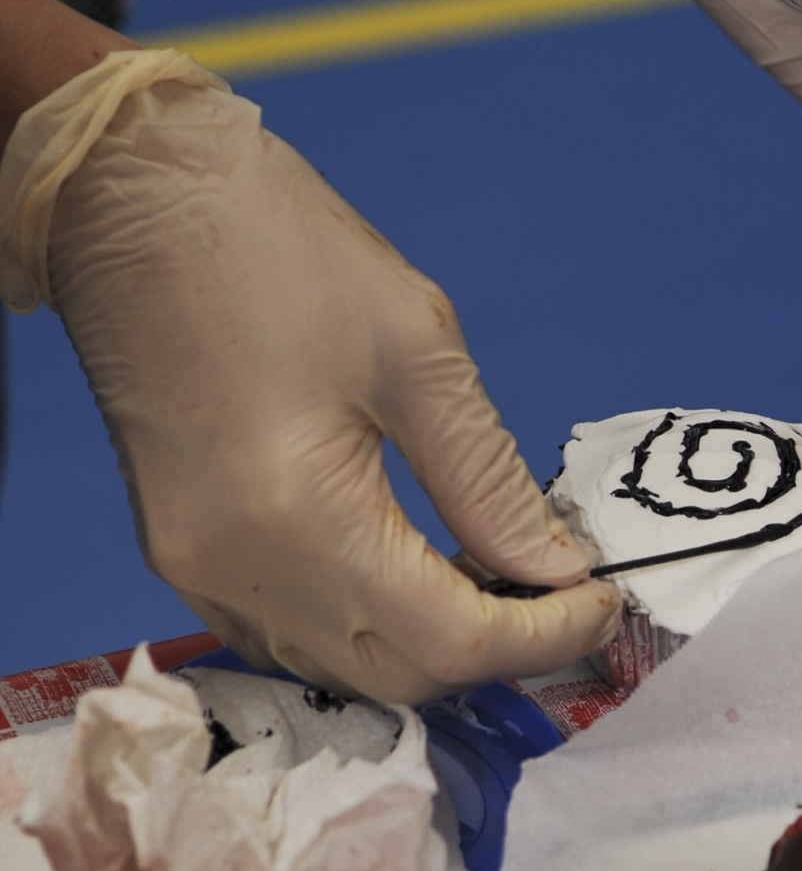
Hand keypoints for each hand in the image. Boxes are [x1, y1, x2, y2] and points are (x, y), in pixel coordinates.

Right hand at [0, 48, 619, 700]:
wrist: (126, 193)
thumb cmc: (270, 243)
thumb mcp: (416, 347)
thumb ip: (489, 479)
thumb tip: (555, 565)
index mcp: (298, 515)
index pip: (451, 639)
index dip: (544, 637)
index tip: (606, 599)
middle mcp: (237, 570)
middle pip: (401, 677)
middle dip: (498, 652)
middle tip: (565, 597)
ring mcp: (197, 571)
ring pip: (346, 670)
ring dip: (435, 646)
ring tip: (501, 579)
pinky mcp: (181, 553)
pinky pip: (293, 635)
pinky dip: (370, 627)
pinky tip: (419, 572)